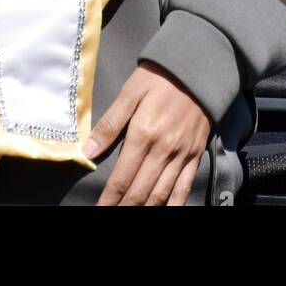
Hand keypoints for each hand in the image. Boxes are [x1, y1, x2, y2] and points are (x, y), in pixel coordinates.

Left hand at [82, 62, 212, 204]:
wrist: (197, 68)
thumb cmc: (158, 78)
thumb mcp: (130, 93)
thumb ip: (109, 124)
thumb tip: (88, 150)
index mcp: (143, 134)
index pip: (122, 177)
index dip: (109, 198)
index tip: (99, 209)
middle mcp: (163, 150)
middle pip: (140, 191)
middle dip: (123, 208)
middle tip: (110, 216)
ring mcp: (181, 155)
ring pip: (161, 194)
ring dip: (145, 209)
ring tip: (131, 216)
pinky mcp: (194, 155)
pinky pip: (184, 187)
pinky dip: (174, 205)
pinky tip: (163, 211)